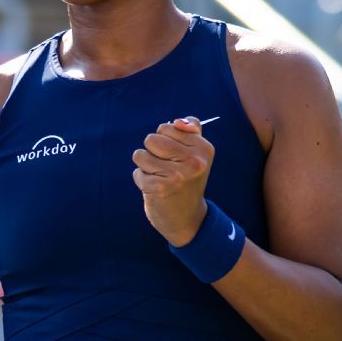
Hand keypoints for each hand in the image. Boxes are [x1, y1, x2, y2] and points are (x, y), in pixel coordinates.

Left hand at [132, 116, 214, 246]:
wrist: (188, 218)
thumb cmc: (187, 180)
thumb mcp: (197, 154)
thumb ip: (190, 131)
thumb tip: (177, 121)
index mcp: (203, 148)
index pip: (167, 127)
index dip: (165, 140)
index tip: (176, 157)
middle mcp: (194, 161)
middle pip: (151, 139)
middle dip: (152, 151)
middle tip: (166, 167)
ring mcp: (177, 175)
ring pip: (141, 155)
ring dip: (146, 166)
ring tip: (160, 177)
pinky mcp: (159, 188)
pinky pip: (137, 172)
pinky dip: (142, 179)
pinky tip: (155, 189)